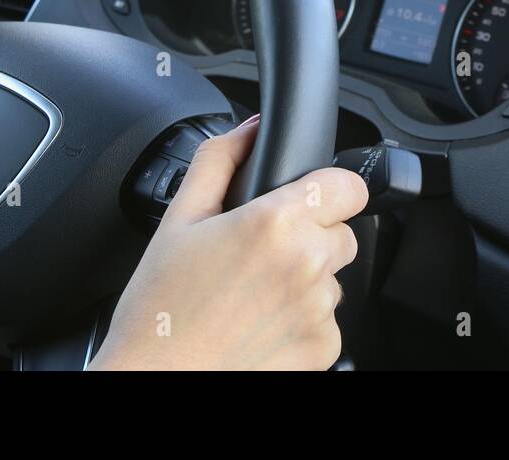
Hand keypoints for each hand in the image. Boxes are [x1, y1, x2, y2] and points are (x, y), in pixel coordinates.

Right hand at [90, 115, 367, 370]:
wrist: (158, 380)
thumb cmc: (161, 307)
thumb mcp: (179, 218)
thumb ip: (220, 159)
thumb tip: (251, 129)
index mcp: (276, 223)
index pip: (349, 185)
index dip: (329, 187)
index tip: (307, 198)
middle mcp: (307, 265)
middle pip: (342, 231)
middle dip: (311, 235)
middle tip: (259, 254)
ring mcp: (319, 312)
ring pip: (333, 277)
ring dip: (305, 280)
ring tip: (251, 294)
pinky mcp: (324, 350)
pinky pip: (326, 320)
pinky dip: (301, 320)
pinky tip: (258, 323)